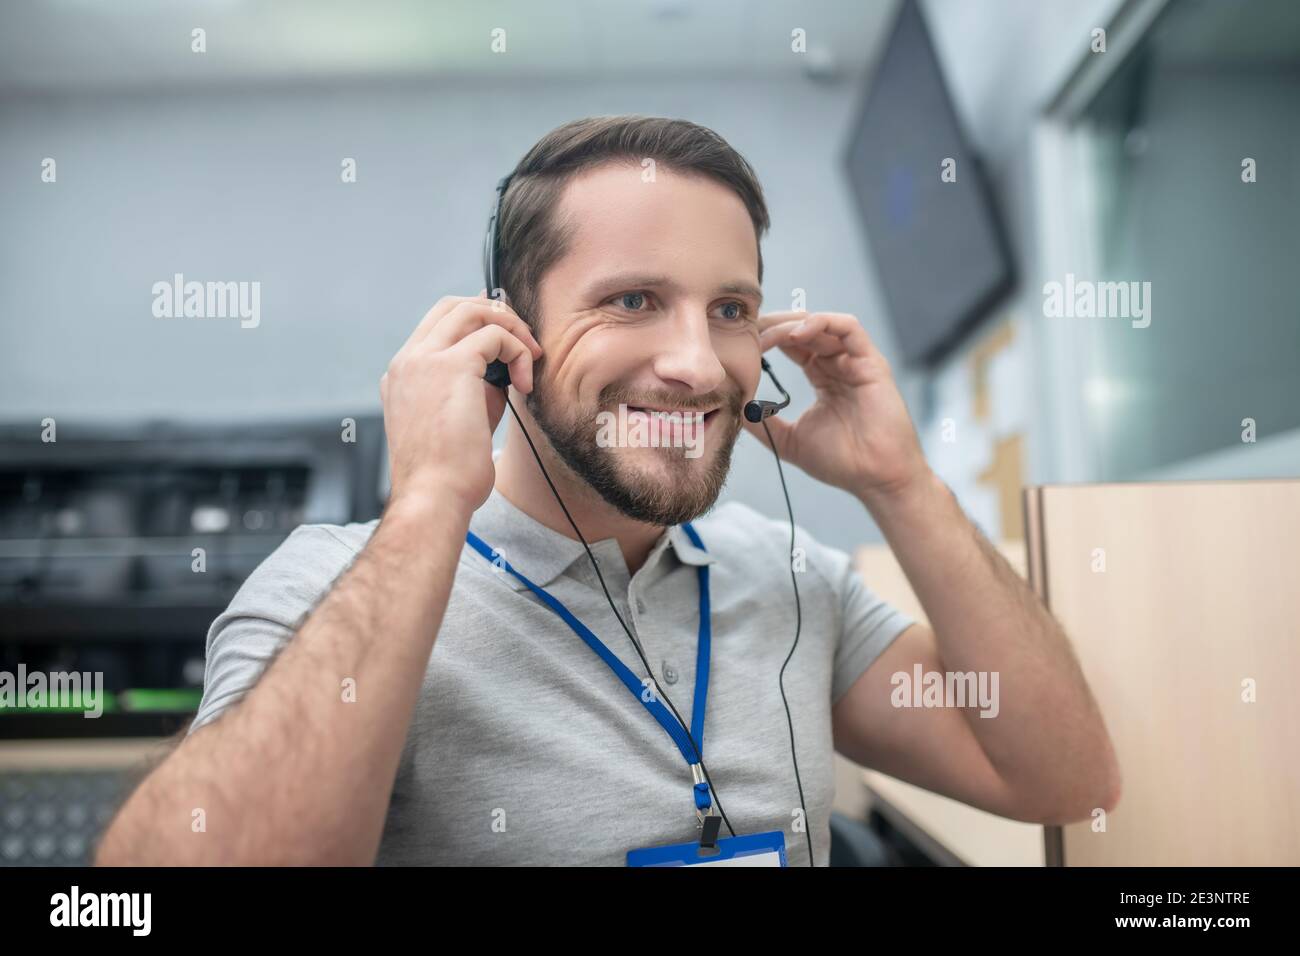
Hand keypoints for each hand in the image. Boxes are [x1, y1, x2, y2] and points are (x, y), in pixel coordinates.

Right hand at [380, 292, 541, 515]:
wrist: (434, 498)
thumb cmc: (449, 475)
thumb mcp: (461, 420)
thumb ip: (477, 388)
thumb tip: (506, 366)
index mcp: (402, 375)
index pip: (437, 325)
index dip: (477, 319)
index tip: (509, 334)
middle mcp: (407, 361)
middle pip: (453, 305)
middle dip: (496, 314)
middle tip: (526, 342)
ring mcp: (423, 360)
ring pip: (473, 310)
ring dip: (511, 328)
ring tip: (532, 359)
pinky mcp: (451, 365)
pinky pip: (495, 335)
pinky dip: (519, 352)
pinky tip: (525, 385)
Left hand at [744, 311, 930, 504]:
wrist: (875, 479)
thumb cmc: (842, 462)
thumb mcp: (789, 440)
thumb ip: (763, 423)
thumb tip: (734, 408)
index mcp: (823, 377)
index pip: (792, 343)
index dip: (767, 337)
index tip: (740, 344)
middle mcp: (839, 364)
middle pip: (804, 328)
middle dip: (773, 325)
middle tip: (747, 332)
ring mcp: (856, 361)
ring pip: (822, 323)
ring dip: (790, 324)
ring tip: (766, 337)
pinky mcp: (872, 362)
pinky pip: (848, 328)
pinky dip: (821, 323)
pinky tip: (795, 335)